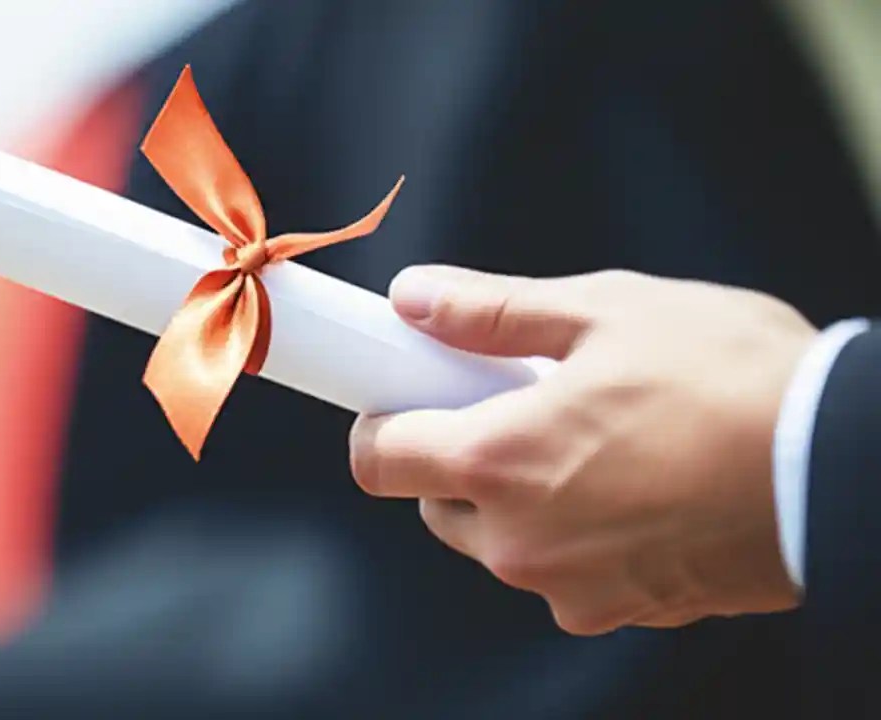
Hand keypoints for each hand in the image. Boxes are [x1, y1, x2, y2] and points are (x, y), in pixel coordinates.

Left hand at [349, 266, 817, 634]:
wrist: (844, 471)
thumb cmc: (733, 382)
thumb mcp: (605, 312)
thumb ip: (491, 313)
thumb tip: (414, 298)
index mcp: (497, 463)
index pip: (378, 459)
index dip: (381, 418)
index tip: (407, 392)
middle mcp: (519, 542)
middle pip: (436, 501)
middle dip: (460, 454)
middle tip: (520, 405)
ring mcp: (568, 586)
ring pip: (497, 540)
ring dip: (517, 495)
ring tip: (591, 440)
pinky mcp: (620, 610)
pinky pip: (561, 571)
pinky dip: (572, 532)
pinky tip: (631, 485)